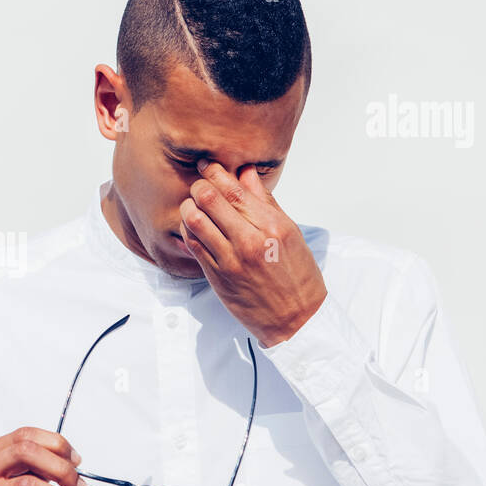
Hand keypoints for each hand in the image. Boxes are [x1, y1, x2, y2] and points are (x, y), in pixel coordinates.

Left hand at [178, 159, 327, 347]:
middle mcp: (250, 240)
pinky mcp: (217, 276)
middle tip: (198, 186)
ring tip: (193, 205)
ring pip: (194, 220)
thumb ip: (264, 202)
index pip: (233, 189)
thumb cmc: (297, 275)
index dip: (214, 172)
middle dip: (198, 186)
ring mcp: (231, 260)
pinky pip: (192, 245)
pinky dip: (187, 230)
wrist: (296, 318)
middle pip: (208, 199)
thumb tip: (246, 174)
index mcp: (272, 226)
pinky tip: (192, 227)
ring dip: (188, 207)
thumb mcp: (290, 233)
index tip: (207, 166)